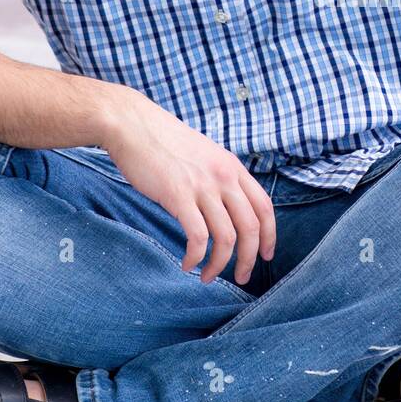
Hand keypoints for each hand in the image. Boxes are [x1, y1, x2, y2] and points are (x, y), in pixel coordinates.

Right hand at [102, 89, 275, 285]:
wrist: (131, 124)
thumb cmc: (162, 142)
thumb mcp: (203, 154)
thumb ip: (218, 177)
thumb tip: (225, 206)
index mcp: (232, 167)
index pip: (264, 207)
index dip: (269, 236)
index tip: (266, 256)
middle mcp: (224, 177)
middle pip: (251, 227)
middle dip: (249, 259)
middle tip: (240, 277)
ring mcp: (202, 186)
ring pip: (226, 237)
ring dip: (219, 265)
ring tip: (206, 277)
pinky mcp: (178, 195)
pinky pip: (197, 237)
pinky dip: (195, 257)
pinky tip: (187, 264)